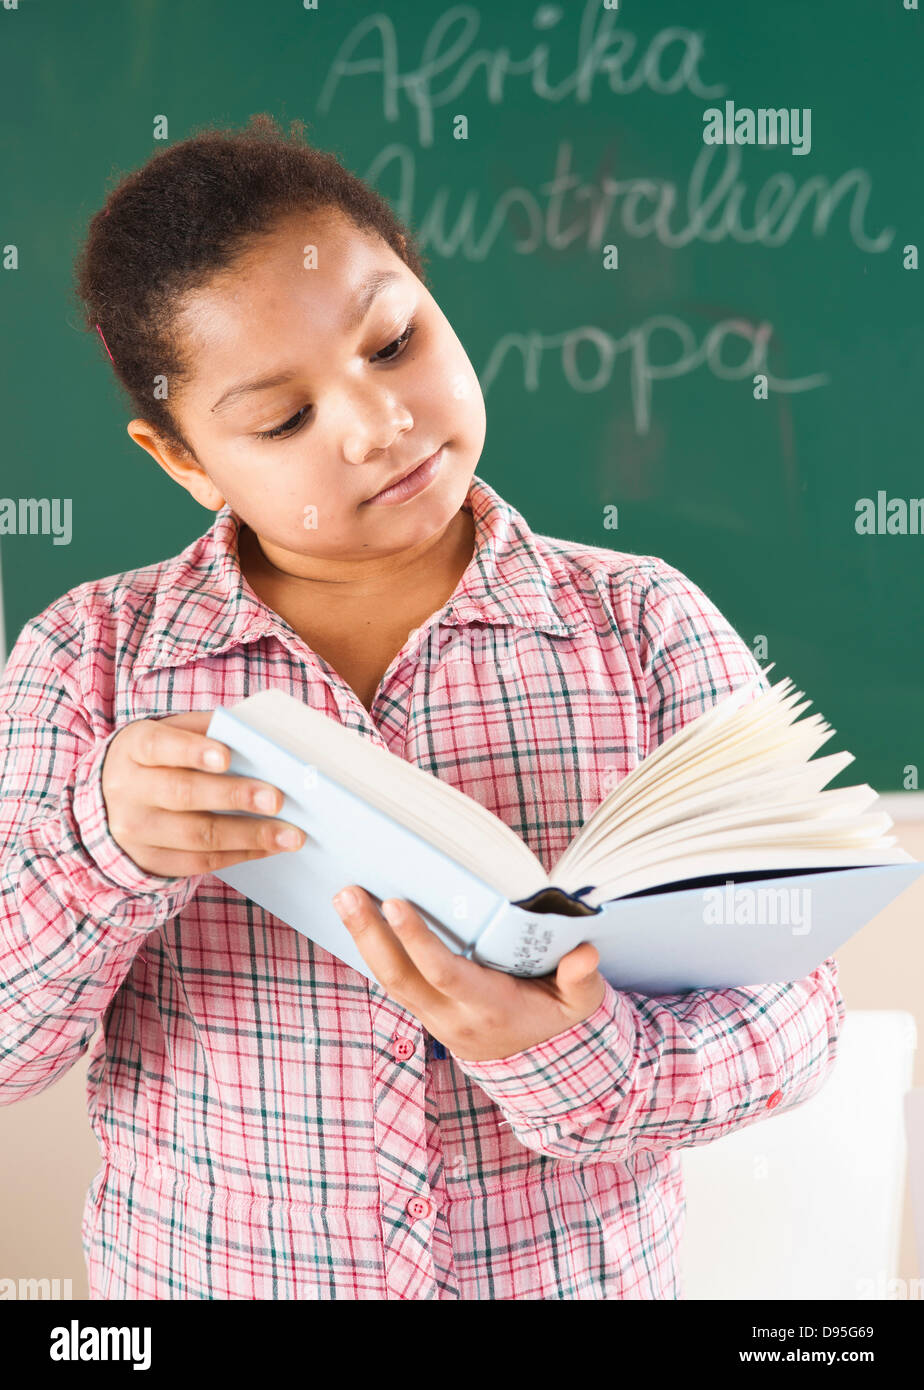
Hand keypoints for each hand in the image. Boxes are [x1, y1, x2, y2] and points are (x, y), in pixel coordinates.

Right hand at [101, 711, 305, 878]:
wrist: (115, 800)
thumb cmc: (162, 757)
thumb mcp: (173, 733)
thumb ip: (208, 730)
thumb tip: (261, 740)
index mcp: (134, 748)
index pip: (160, 746)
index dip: (192, 751)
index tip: (228, 757)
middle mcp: (128, 790)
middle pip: (184, 794)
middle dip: (234, 797)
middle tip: (277, 799)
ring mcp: (136, 830)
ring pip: (197, 835)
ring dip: (250, 835)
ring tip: (290, 834)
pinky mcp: (150, 861)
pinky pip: (200, 862)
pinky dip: (241, 854)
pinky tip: (269, 847)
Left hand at [331, 886, 606, 1062]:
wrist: (536, 1066)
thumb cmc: (556, 1019)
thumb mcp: (580, 1004)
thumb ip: (581, 979)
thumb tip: (584, 953)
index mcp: (490, 1007)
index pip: (446, 973)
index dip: (418, 941)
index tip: (396, 904)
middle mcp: (453, 1015)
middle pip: (401, 977)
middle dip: (371, 935)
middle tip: (348, 893)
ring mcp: (433, 1016)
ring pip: (388, 980)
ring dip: (362, 938)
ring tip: (344, 896)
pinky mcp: (424, 1009)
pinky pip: (391, 980)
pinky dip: (372, 948)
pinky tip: (358, 917)